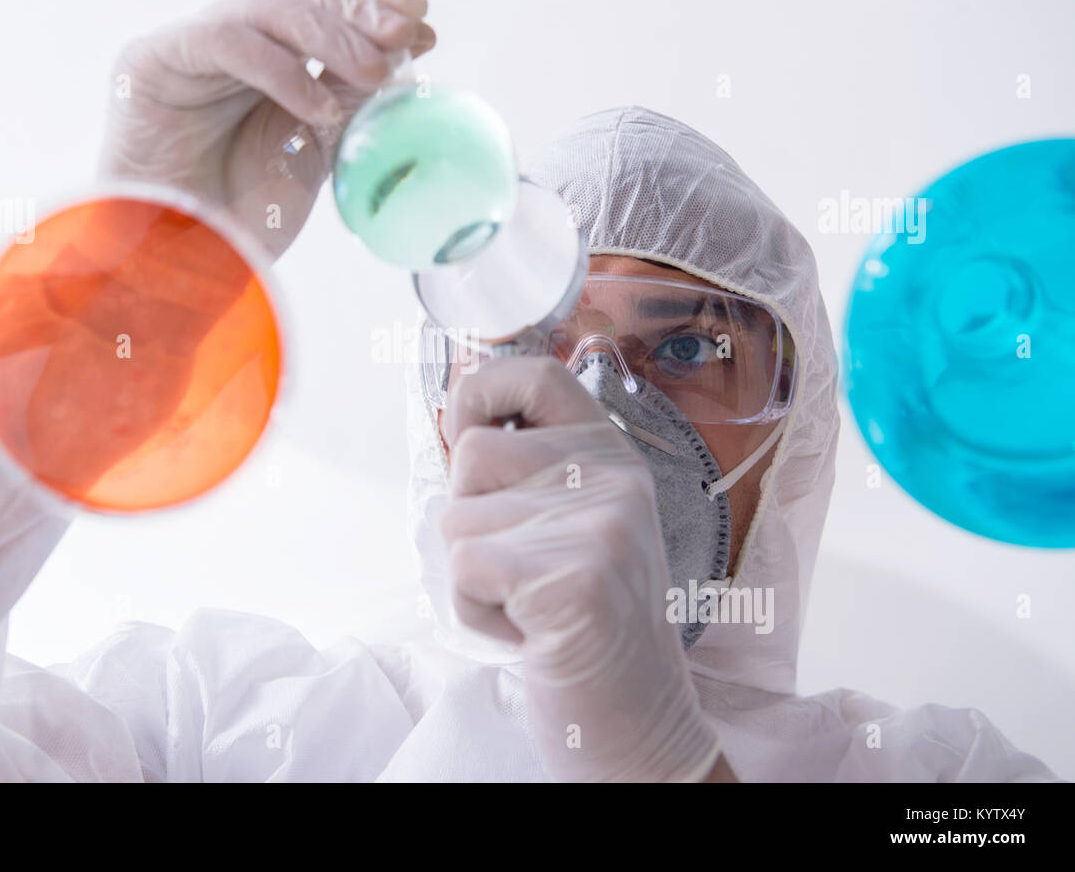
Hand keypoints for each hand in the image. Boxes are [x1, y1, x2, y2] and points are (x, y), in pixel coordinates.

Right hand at [98, 0, 434, 259]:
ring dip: (332, 33)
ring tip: (375, 73)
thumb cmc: (242, 215)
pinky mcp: (151, 62)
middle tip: (404, 34)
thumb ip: (349, 95)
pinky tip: (318, 109)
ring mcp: (188, 46)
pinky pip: (225, 40)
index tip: (421, 16)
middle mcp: (227, 39)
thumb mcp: (316, 147)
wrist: (182, 265)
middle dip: (357, 6)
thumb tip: (407, 47)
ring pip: (266, 3)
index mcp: (266, 53)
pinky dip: (282, 70)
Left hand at [439, 357, 722, 781]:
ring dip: (471, 574)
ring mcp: (600, 523)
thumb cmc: (584, 622)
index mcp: (609, 454)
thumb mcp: (573, 524)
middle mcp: (612, 476)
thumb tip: (455, 418)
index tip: (466, 433)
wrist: (637, 718)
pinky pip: (465, 570)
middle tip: (522, 569)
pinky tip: (528, 631)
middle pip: (471, 454)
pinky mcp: (575, 577)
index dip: (481, 389)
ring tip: (529, 603)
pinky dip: (476, 612)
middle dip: (469, 520)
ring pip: (458, 517)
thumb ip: (532, 471)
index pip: (537, 373)